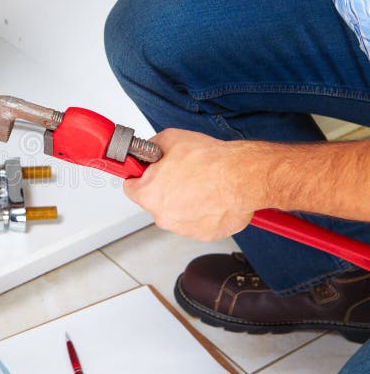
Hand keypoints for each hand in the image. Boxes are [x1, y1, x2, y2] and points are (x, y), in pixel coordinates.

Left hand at [123, 129, 263, 240]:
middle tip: (181, 173)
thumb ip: (151, 148)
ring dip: (184, 200)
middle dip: (164, 188)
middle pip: (154, 201)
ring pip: (176, 212)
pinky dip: (202, 211)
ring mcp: (183, 228)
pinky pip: (196, 221)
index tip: (145, 172)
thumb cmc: (210, 161)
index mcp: (148, 194)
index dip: (139, 176)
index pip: (130, 187)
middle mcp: (163, 216)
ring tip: (201, 184)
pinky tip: (211, 196)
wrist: (242, 177)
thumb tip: (148, 151)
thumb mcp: (170, 139)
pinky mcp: (204, 234)